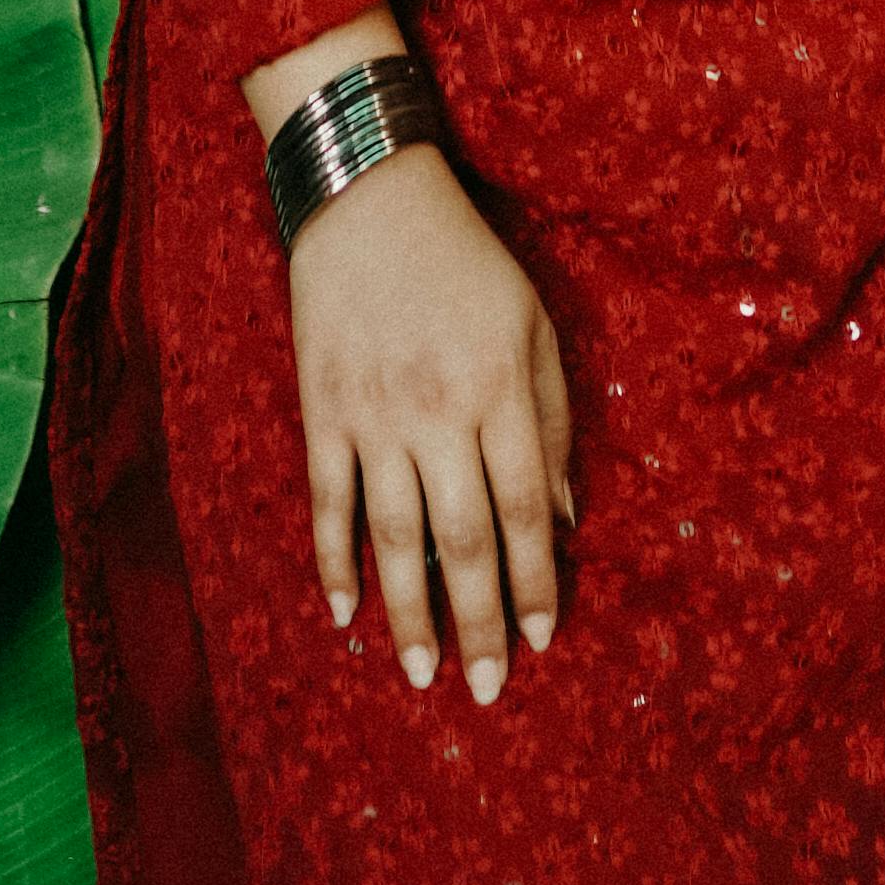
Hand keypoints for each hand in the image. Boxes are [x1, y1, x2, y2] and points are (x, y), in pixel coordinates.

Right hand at [285, 147, 574, 700]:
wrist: (368, 195)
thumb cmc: (466, 260)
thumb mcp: (533, 324)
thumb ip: (554, 420)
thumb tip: (563, 520)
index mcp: (500, 391)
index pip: (525, 511)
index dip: (535, 582)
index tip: (542, 637)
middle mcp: (439, 413)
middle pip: (464, 540)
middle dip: (479, 623)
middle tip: (486, 689)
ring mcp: (373, 415)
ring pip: (393, 536)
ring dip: (410, 613)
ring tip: (421, 673)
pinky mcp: (321, 408)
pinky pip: (327, 501)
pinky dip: (333, 561)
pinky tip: (345, 614)